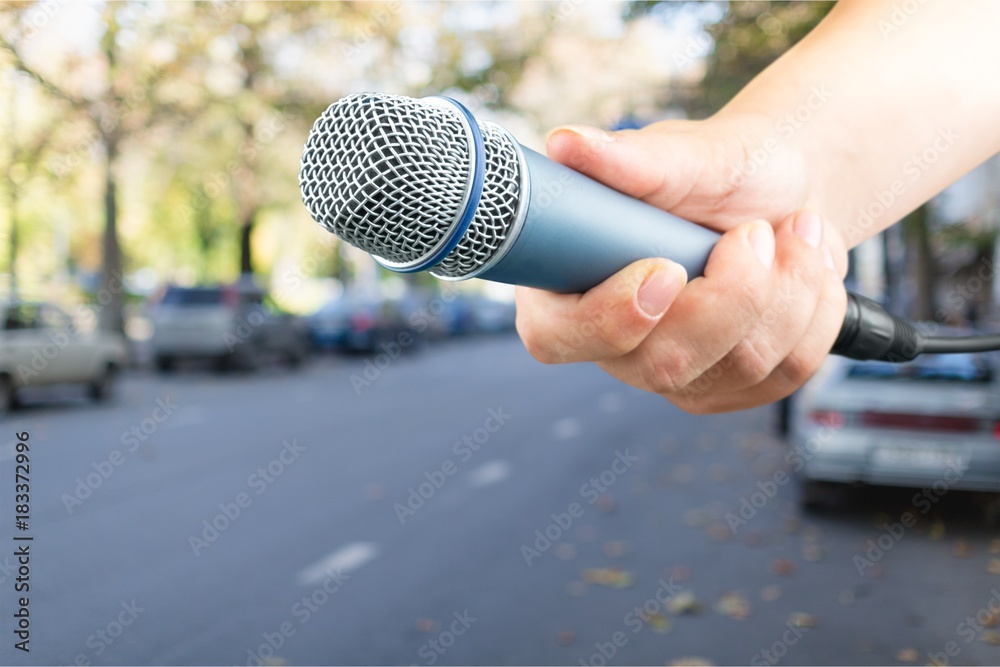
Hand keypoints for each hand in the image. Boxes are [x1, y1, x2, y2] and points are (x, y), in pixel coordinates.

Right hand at [515, 118, 848, 412]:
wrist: (783, 195)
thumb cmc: (717, 171)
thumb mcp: (681, 156)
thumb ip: (625, 158)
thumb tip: (567, 143)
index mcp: (571, 288)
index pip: (557, 335)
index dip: (609, 316)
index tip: (668, 269)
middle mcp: (613, 344)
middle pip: (665, 363)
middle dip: (737, 292)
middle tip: (759, 230)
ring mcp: (673, 374)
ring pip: (740, 365)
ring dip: (790, 287)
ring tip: (794, 232)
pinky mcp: (731, 391)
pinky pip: (787, 371)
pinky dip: (817, 311)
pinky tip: (805, 272)